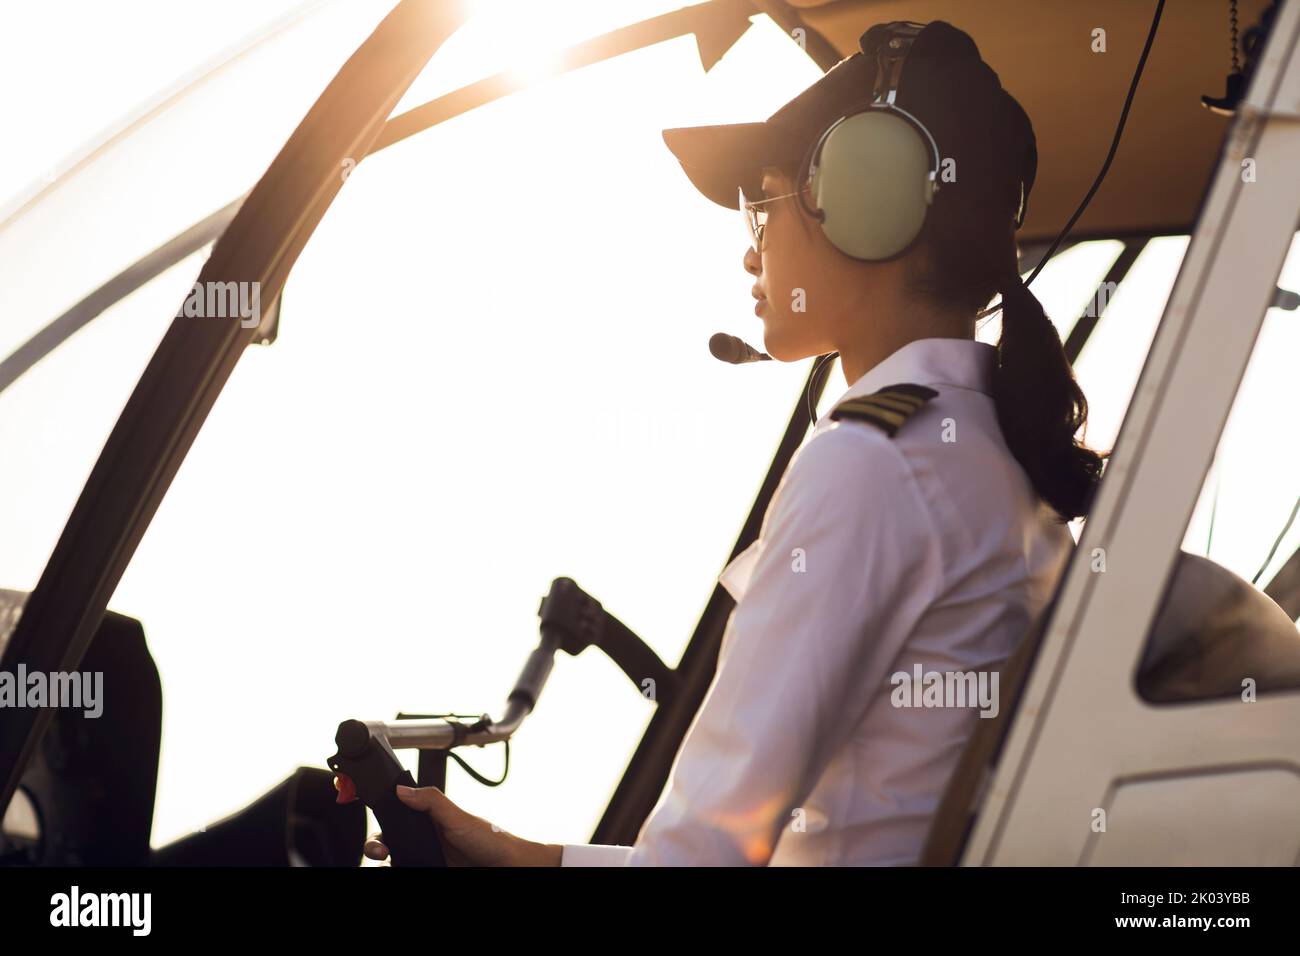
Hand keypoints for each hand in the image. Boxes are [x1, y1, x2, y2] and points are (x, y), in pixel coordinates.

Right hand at [363, 785, 562, 866]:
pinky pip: (407, 870)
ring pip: (395, 861)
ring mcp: (426, 859)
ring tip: (385, 863)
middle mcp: (425, 840)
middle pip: (388, 843)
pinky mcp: (430, 870)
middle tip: (379, 851)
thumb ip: (432, 801)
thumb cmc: (491, 840)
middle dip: (376, 846)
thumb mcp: (459, 817)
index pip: (397, 818)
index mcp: (429, 821)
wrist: (507, 866)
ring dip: (385, 862)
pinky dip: (397, 869)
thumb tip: (402, 789)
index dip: (382, 823)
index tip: (374, 828)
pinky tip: (395, 868)